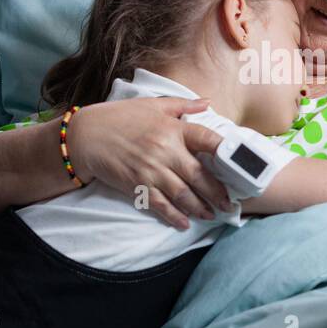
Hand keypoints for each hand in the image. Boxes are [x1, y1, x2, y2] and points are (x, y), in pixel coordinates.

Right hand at [69, 95, 230, 229]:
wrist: (86, 136)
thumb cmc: (120, 118)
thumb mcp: (152, 105)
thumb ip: (183, 105)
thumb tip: (208, 104)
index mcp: (172, 128)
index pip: (207, 140)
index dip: (227, 152)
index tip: (241, 165)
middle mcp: (165, 150)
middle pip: (199, 175)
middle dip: (217, 193)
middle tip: (230, 204)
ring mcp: (151, 170)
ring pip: (183, 194)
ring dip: (200, 207)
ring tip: (212, 214)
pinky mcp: (137, 185)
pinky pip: (160, 205)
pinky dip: (174, 216)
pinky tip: (185, 223)